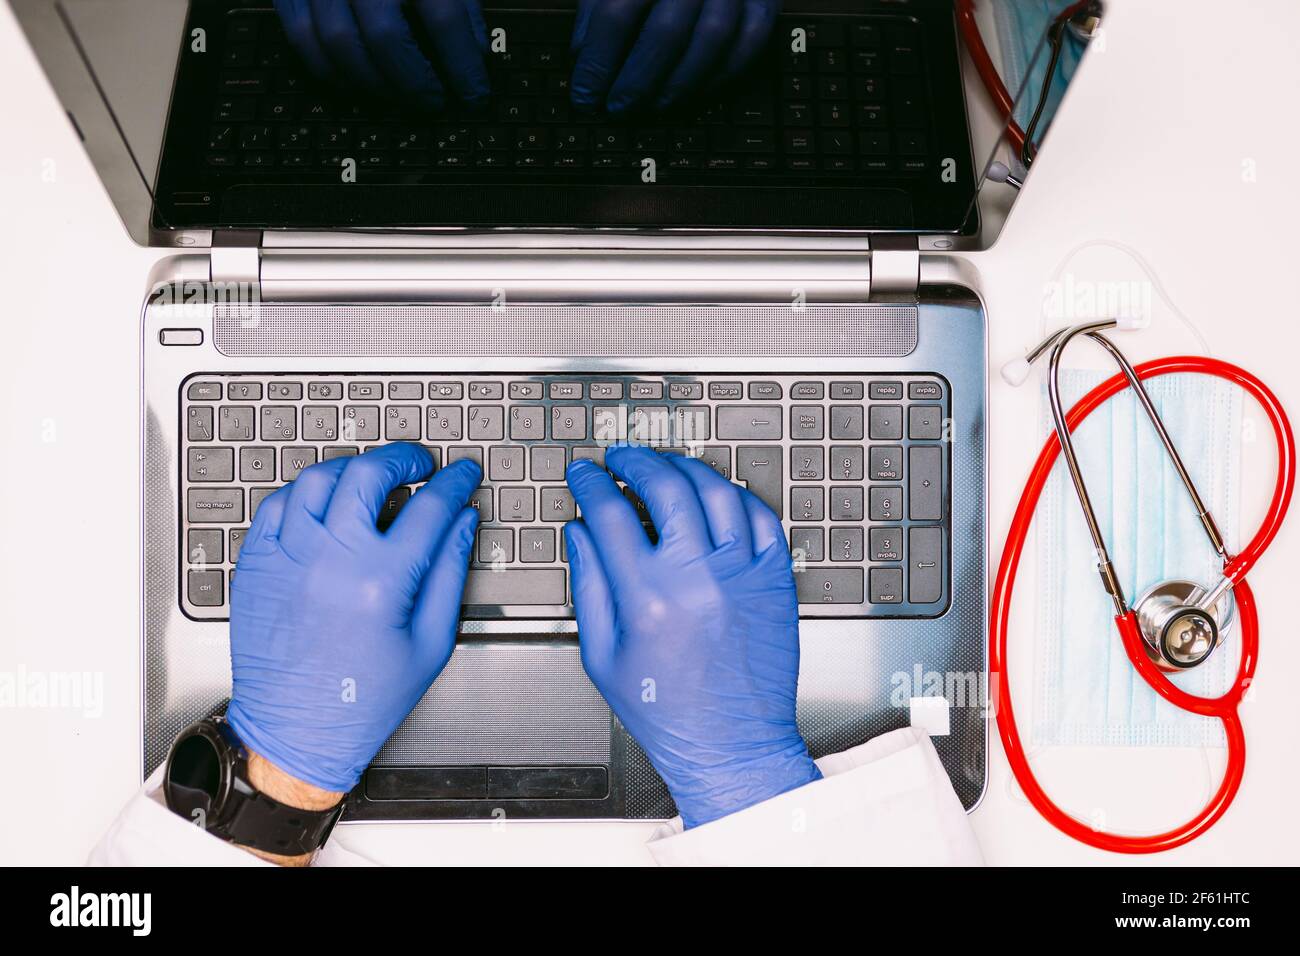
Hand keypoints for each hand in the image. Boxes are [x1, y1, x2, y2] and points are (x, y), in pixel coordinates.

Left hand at [225, 444, 481, 792]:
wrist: (297, 732)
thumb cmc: (363, 699)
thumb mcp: (430, 642)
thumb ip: (449, 573)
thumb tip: (461, 523)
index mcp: (380, 582)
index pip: (429, 507)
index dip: (454, 483)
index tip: (461, 475)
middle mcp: (329, 560)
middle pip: (368, 473)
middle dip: (403, 458)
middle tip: (418, 464)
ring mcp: (286, 558)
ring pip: (318, 479)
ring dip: (353, 469)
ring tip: (372, 479)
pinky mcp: (256, 565)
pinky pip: (276, 505)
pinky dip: (305, 494)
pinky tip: (325, 504)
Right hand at [273, 0, 490, 110]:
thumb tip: (478, 52)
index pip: (444, 17)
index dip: (463, 66)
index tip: (475, 95)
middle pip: (387, 37)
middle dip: (415, 83)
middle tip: (434, 103)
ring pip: (338, 43)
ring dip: (372, 84)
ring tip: (398, 97)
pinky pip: (300, 36)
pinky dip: (327, 70)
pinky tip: (354, 83)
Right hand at [564, 446, 819, 827]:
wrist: (731, 743)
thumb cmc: (667, 710)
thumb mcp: (603, 655)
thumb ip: (589, 585)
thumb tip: (580, 532)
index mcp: (647, 598)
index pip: (610, 513)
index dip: (590, 484)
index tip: (584, 476)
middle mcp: (698, 578)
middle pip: (664, 487)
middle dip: (635, 462)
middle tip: (621, 459)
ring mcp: (742, 574)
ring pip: (715, 491)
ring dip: (684, 468)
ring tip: (665, 468)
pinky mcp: (774, 580)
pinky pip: (760, 516)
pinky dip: (734, 495)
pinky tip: (715, 494)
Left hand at [570, 0, 782, 113]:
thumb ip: (595, 5)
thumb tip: (582, 57)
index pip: (616, 13)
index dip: (597, 62)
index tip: (584, 95)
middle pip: (666, 32)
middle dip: (637, 81)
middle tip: (617, 108)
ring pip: (713, 41)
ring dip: (680, 85)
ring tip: (655, 106)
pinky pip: (752, 40)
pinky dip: (725, 73)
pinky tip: (698, 90)